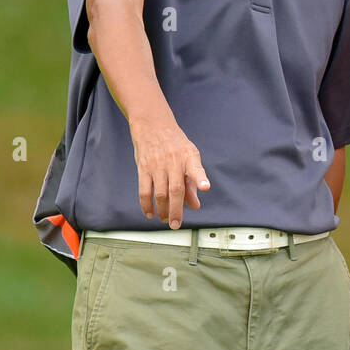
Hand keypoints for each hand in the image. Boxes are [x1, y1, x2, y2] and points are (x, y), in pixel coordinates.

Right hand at [129, 112, 209, 228]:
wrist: (153, 125)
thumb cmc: (175, 144)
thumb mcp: (189, 157)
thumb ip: (192, 182)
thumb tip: (195, 205)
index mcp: (189, 157)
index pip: (196, 168)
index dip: (200, 178)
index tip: (205, 186)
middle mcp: (173, 161)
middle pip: (175, 190)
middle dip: (176, 210)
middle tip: (176, 224)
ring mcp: (157, 165)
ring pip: (160, 194)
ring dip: (162, 210)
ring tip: (165, 219)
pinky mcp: (143, 168)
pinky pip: (144, 190)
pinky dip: (146, 204)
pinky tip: (150, 213)